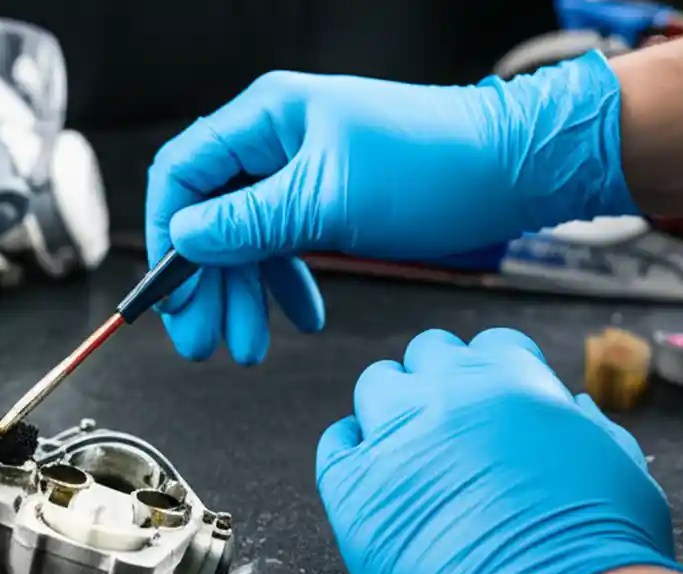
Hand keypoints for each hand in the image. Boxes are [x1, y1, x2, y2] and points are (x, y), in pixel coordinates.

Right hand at [146, 51, 637, 363]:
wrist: (515, 170)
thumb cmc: (434, 167)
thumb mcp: (328, 201)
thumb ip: (248, 221)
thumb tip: (184, 237)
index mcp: (266, 117)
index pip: (183, 171)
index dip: (167, 234)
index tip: (169, 293)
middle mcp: (274, 139)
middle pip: (210, 214)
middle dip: (206, 283)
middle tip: (203, 342)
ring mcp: (299, 170)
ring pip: (246, 237)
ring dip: (245, 294)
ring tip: (248, 348)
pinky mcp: (326, 198)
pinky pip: (285, 243)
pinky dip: (287, 284)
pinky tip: (301, 318)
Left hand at [315, 328, 682, 573]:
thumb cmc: (599, 549)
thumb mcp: (618, 465)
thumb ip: (583, 427)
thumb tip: (569, 409)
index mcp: (511, 379)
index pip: (486, 348)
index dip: (490, 377)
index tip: (492, 405)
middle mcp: (446, 395)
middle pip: (424, 359)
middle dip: (438, 386)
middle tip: (449, 430)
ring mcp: (396, 437)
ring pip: (375, 389)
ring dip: (391, 411)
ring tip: (410, 454)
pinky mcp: (354, 487)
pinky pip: (334, 447)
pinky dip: (350, 453)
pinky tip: (372, 476)